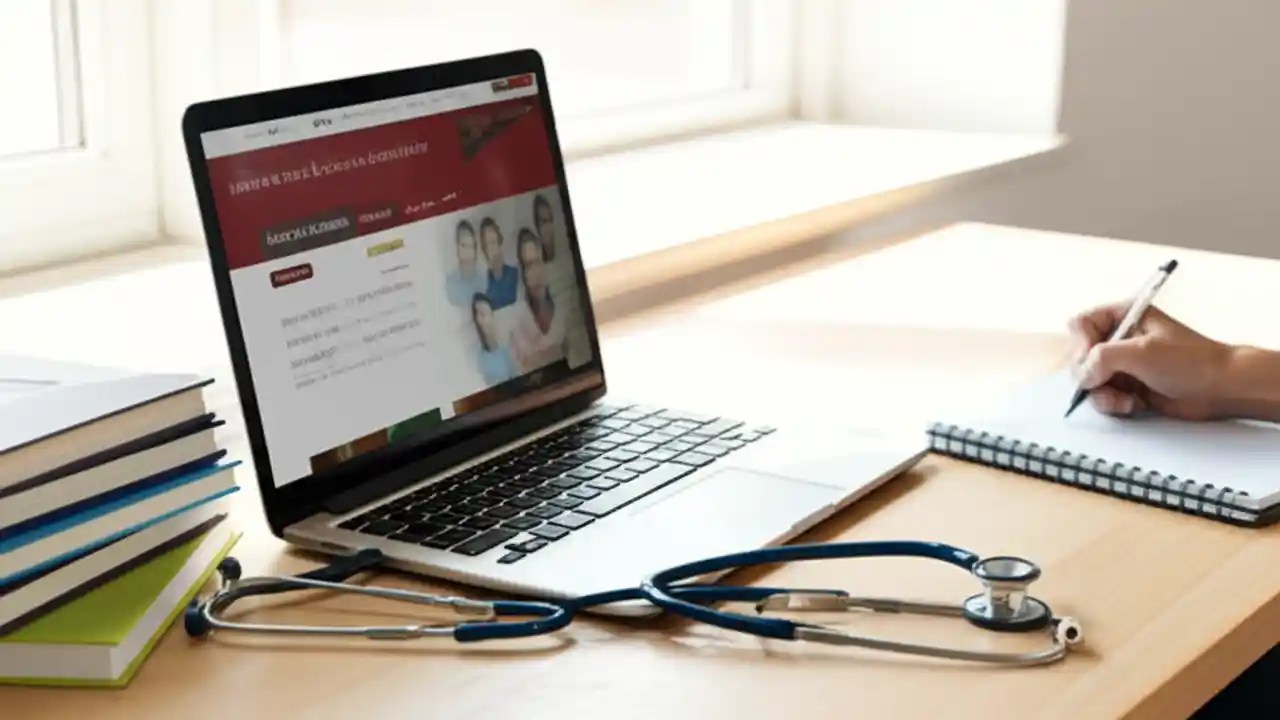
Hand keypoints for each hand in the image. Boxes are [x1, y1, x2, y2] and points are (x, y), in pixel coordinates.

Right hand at [1066, 302, 1233, 419]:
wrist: (1221, 389)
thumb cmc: (1189, 361)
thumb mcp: (1142, 352)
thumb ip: (1102, 358)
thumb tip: (1081, 376)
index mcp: (1123, 316)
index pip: (1080, 325)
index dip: (1080, 345)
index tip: (1092, 362)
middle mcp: (1118, 338)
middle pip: (1079, 356)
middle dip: (1091, 376)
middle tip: (1105, 385)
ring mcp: (1121, 364)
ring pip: (1088, 380)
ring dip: (1102, 395)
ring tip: (1125, 401)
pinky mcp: (1127, 387)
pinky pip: (1102, 396)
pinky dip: (1113, 404)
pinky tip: (1134, 405)